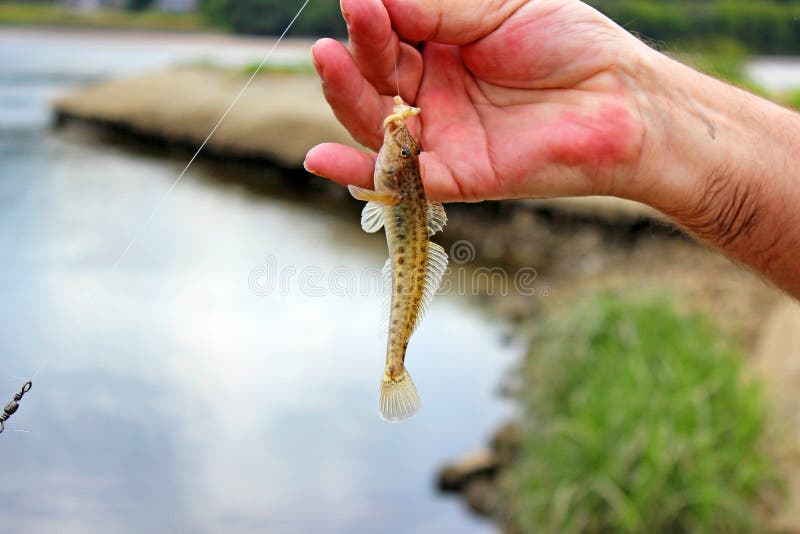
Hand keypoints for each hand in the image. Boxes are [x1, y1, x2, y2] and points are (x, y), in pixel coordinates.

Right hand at [304, 0, 651, 202]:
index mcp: (439, 48)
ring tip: (329, 61)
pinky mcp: (457, 177)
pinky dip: (359, 174)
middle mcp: (433, 94)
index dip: (371, 20)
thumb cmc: (568, 43)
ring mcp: (442, 137)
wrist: (623, 100)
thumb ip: (436, 6)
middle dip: (359, 53)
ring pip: (377, 126)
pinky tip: (319, 159)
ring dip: (347, 97)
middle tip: (353, 24)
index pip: (387, 37)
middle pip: (373, 81)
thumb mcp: (498, 6)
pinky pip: (402, 180)